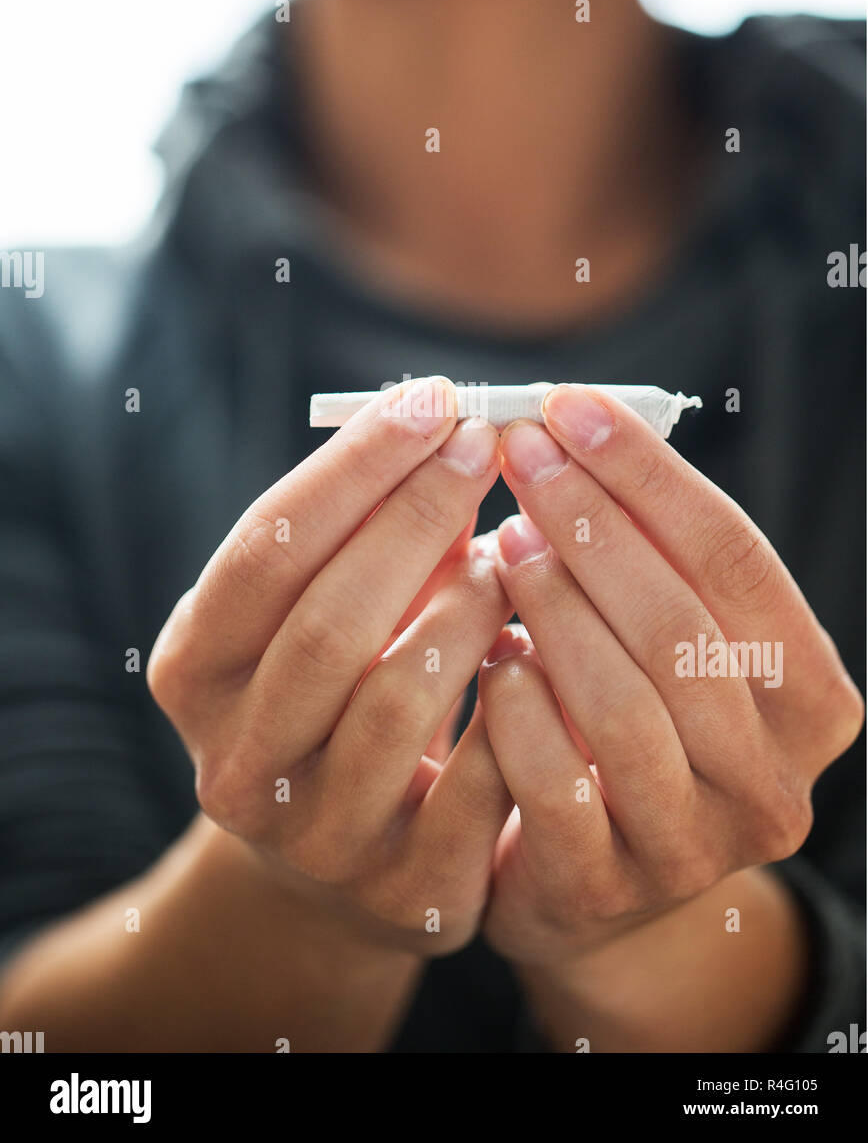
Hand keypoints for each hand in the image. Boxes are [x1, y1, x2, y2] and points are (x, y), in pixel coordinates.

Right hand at [148, 376, 513, 956]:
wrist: (339, 864)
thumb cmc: (335, 693)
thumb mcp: (317, 612)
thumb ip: (364, 534)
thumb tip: (449, 422)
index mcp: (191, 673)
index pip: (266, 551)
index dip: (353, 468)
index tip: (434, 398)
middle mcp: (236, 763)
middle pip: (328, 622)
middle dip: (417, 516)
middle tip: (489, 443)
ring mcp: (317, 838)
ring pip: (399, 699)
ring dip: (470, 606)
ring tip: (513, 554)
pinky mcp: (407, 892)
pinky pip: (480, 781)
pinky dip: (520, 697)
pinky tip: (542, 645)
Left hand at [477, 383, 863, 966]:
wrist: (589, 873)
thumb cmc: (629, 718)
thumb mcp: (666, 640)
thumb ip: (651, 552)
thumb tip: (573, 419)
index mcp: (810, 699)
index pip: (739, 562)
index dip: (652, 477)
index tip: (571, 406)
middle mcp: (772, 780)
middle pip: (685, 629)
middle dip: (593, 526)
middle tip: (518, 456)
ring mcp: (694, 847)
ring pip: (625, 706)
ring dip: (555, 607)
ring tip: (501, 540)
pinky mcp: (606, 888)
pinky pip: (555, 785)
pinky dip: (517, 706)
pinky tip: (488, 650)